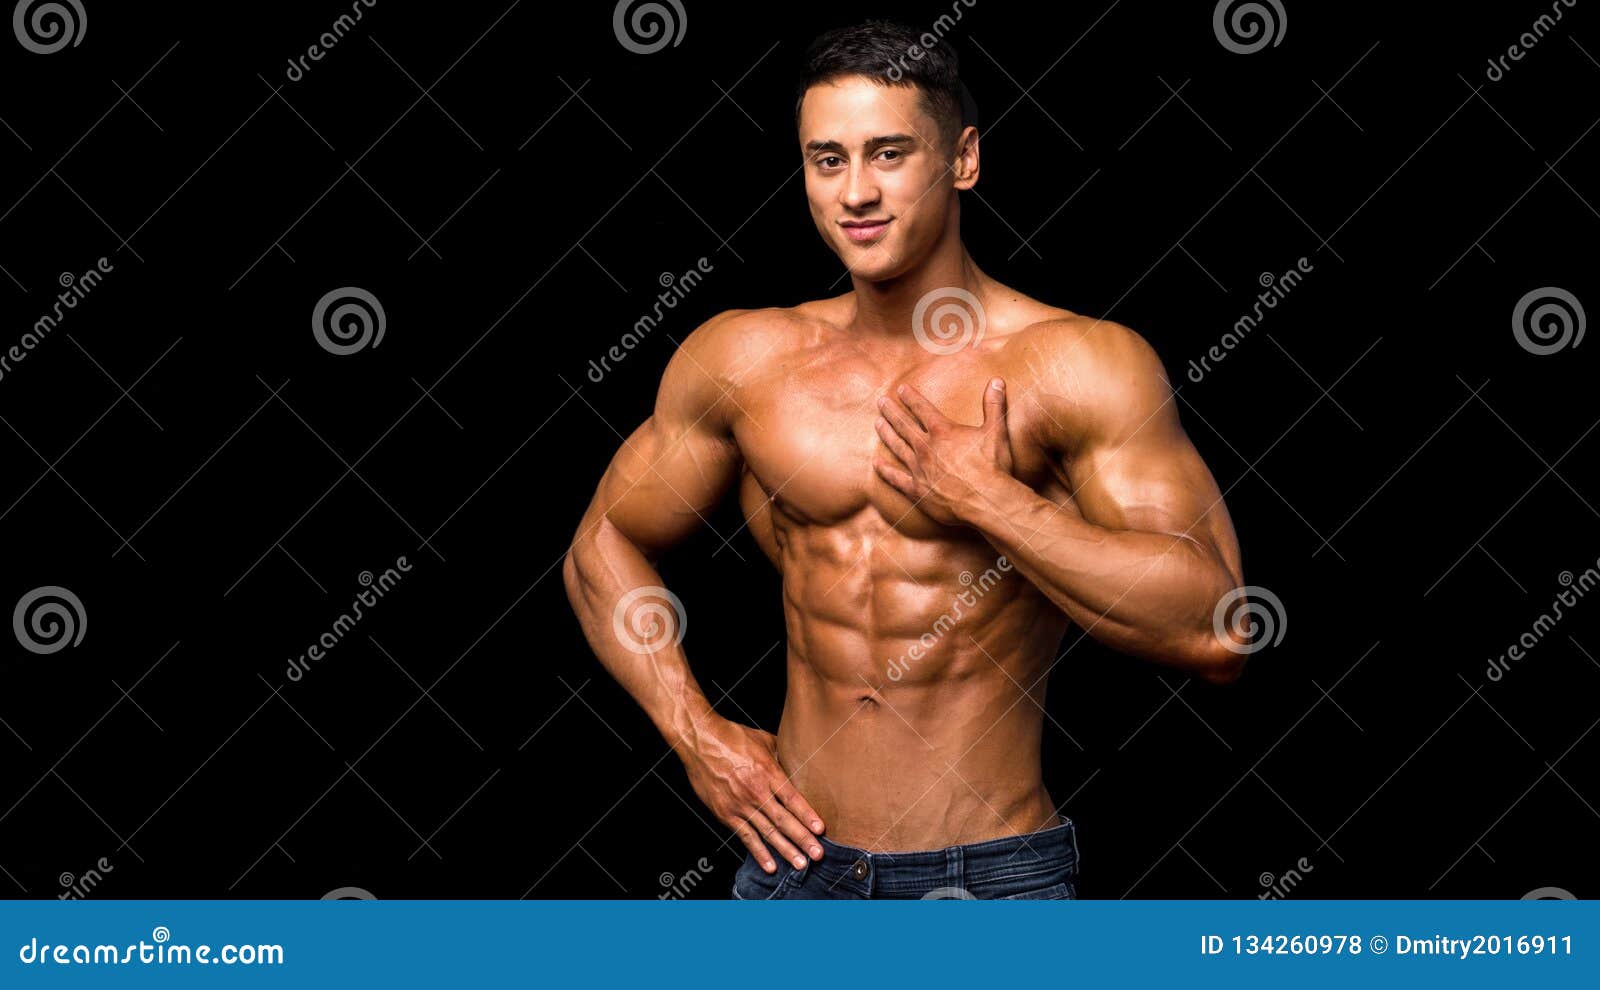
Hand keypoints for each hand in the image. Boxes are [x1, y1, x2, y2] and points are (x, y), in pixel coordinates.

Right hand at [680, 718, 824, 872]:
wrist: (700, 741)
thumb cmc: (732, 737)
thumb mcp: (763, 739)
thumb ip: (781, 754)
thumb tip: (797, 761)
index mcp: (767, 772)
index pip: (792, 798)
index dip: (807, 815)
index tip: (820, 830)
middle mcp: (756, 791)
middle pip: (783, 820)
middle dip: (802, 839)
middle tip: (818, 855)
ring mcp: (740, 805)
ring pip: (767, 832)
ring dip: (785, 850)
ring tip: (800, 864)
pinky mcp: (725, 813)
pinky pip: (745, 837)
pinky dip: (758, 852)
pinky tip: (771, 865)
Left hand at [874, 378, 1013, 525]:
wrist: (985, 501)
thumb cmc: (992, 467)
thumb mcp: (996, 432)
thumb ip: (993, 405)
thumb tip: (997, 380)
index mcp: (943, 432)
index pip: (922, 409)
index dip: (911, 398)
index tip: (901, 389)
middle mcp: (926, 448)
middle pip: (904, 426)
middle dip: (892, 412)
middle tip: (880, 402)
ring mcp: (919, 470)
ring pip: (897, 447)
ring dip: (886, 434)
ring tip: (877, 423)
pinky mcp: (917, 490)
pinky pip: (896, 478)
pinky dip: (885, 470)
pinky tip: (875, 463)